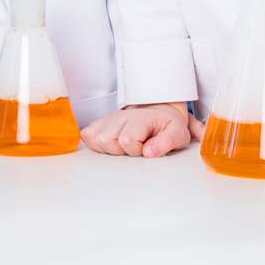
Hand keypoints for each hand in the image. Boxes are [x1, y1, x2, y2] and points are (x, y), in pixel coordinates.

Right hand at [81, 103, 203, 156]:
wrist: (158, 112)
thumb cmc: (166, 126)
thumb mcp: (177, 133)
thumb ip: (166, 142)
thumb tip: (148, 152)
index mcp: (141, 118)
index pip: (127, 140)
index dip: (136, 150)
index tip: (145, 149)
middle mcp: (121, 116)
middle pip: (106, 140)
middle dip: (120, 151)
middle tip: (134, 148)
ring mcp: (108, 119)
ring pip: (95, 139)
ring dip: (108, 149)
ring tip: (123, 147)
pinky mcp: (98, 124)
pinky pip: (87, 136)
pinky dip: (96, 145)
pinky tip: (112, 145)